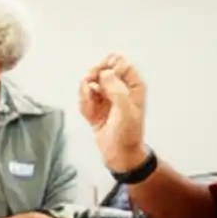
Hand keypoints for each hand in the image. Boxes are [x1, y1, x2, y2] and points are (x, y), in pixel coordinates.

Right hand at [79, 53, 148, 171]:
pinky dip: (83, 105)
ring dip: (86, 93)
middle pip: (101, 69)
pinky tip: (89, 115)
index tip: (103, 77)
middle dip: (93, 78)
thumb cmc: (128, 135)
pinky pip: (84, 97)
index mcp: (133, 85)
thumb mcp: (125, 110)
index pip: (119, 62)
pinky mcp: (95, 106)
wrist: (119, 154)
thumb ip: (116, 89)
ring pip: (90, 83)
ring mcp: (107, 97)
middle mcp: (120, 89)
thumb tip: (105, 73)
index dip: (109, 67)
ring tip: (90, 106)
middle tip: (90, 88)